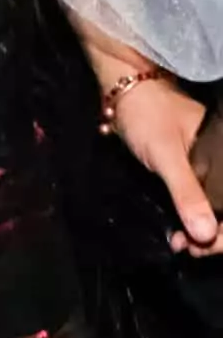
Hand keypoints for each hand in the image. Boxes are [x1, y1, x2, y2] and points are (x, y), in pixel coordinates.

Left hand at [110, 73, 222, 256]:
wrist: (124, 90)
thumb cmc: (148, 115)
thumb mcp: (167, 155)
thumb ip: (187, 193)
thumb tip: (206, 234)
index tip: (207, 245)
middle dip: (217, 235)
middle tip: (191, 248)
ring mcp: (210, 167)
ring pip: (218, 208)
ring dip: (205, 230)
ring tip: (183, 243)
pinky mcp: (192, 171)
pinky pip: (202, 201)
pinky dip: (194, 219)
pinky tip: (180, 233)